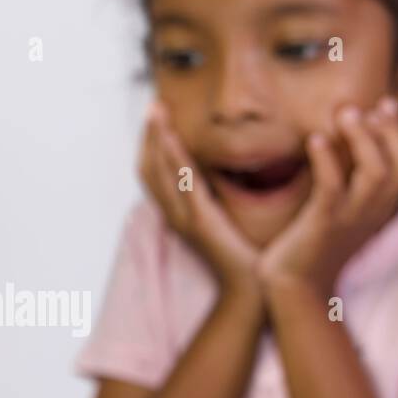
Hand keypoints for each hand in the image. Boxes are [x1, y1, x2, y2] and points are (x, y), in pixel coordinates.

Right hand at [137, 101, 260, 293]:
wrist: (250, 291)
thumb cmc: (244, 257)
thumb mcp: (227, 220)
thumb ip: (220, 198)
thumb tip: (227, 174)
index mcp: (179, 213)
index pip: (155, 173)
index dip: (152, 145)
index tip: (158, 117)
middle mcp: (174, 215)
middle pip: (147, 168)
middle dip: (148, 136)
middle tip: (153, 105)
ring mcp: (183, 218)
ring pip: (158, 171)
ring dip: (156, 138)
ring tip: (157, 111)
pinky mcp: (200, 220)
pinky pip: (181, 183)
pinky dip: (172, 157)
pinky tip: (171, 137)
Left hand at [258, 97, 397, 296]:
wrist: (294, 287)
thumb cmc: (312, 245)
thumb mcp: (338, 211)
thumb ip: (346, 179)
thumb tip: (343, 138)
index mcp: (378, 210)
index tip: (388, 103)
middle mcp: (371, 214)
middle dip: (389, 131)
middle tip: (370, 104)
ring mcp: (349, 221)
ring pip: (374, 175)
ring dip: (361, 139)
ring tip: (345, 112)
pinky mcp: (323, 226)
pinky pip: (332, 188)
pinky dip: (327, 161)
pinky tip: (316, 139)